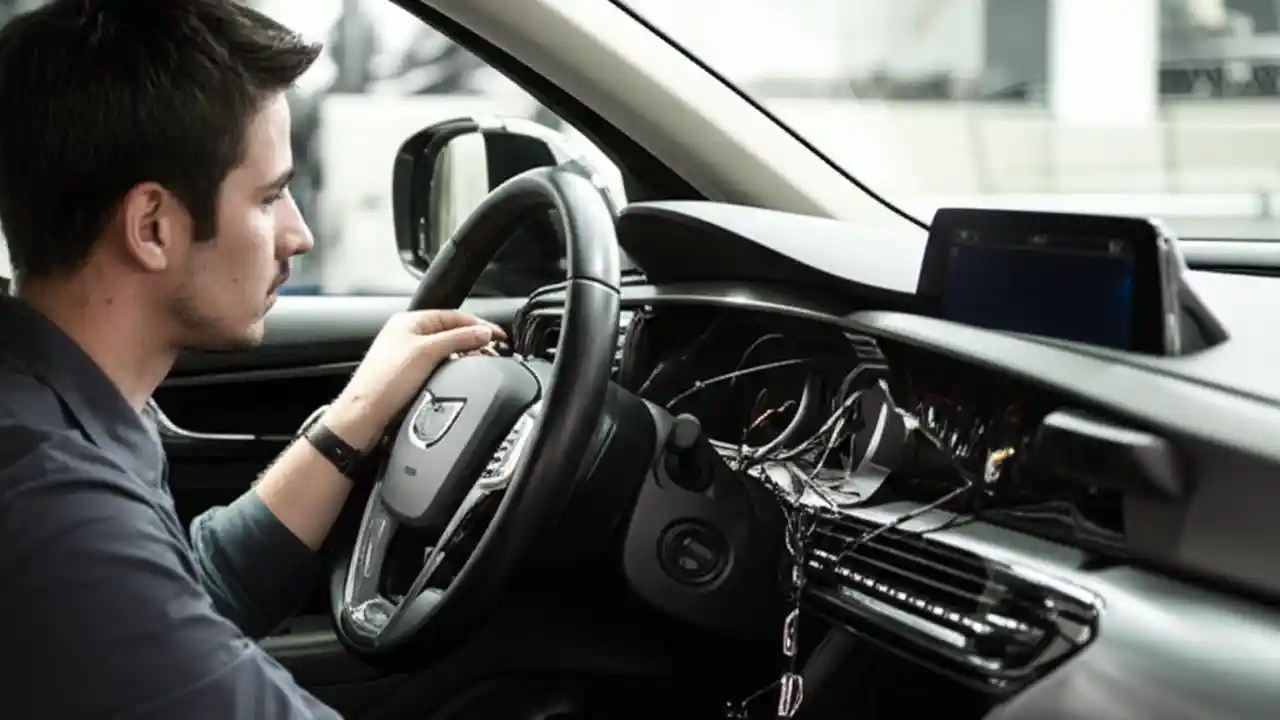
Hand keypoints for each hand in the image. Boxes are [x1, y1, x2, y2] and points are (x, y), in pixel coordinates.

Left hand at [323, 310, 504, 449]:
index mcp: (409, 321)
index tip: (499, 335)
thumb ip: (458, 339)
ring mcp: (408, 356)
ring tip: (483, 361)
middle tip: (495, 350)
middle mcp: (407, 336)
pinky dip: (454, 367)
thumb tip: (483, 333)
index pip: (453, 316)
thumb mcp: (427, 353)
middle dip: (474, 339)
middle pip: (451, 331)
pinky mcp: (409, 376)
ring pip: (445, 349)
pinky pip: (439, 365)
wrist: (364, 417)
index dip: (479, 325)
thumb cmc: (384, 383)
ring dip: (465, 354)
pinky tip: (461, 375)